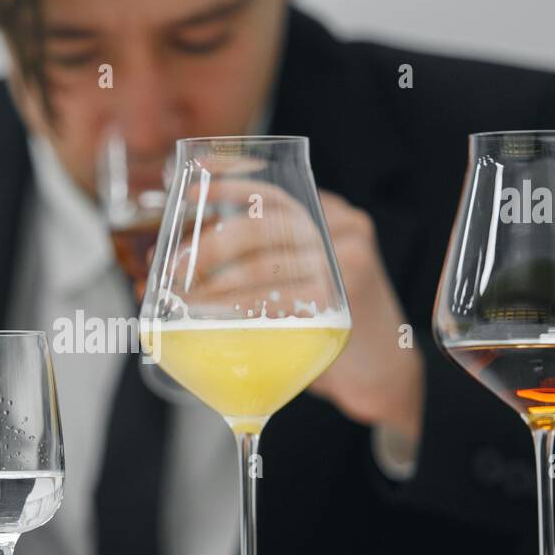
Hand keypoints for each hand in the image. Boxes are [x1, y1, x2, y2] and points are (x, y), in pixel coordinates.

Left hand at [170, 181, 423, 444]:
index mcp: (328, 216)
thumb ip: (258, 262)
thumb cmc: (325, 326)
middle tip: (173, 266)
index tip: (189, 186)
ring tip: (184, 298)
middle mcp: (340, 230)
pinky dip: (242, 307)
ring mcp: (345, 262)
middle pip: (263, 222)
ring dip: (216, 281)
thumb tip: (172, 261)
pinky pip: (280, 297)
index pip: (274, 188)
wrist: (383, 371)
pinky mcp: (343, 299)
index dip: (228, 183)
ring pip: (267, 261)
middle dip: (210, 244)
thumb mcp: (298, 280)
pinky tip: (217, 316)